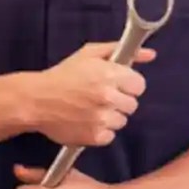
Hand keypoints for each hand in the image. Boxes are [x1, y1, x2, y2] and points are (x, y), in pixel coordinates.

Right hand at [28, 42, 154, 146]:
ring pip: (122, 121)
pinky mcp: (95, 137)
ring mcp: (102, 119)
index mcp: (109, 74)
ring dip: (110, 116)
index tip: (116, 84)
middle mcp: (108, 97)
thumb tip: (151, 54)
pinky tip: (86, 120)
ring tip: (91, 109)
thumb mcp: (89, 55)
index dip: (128, 84)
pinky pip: (110, 135)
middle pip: (132, 104)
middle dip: (119, 100)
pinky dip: (101, 130)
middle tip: (100, 96)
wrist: (37, 100)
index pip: (139, 85)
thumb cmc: (63, 75)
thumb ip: (119, 51)